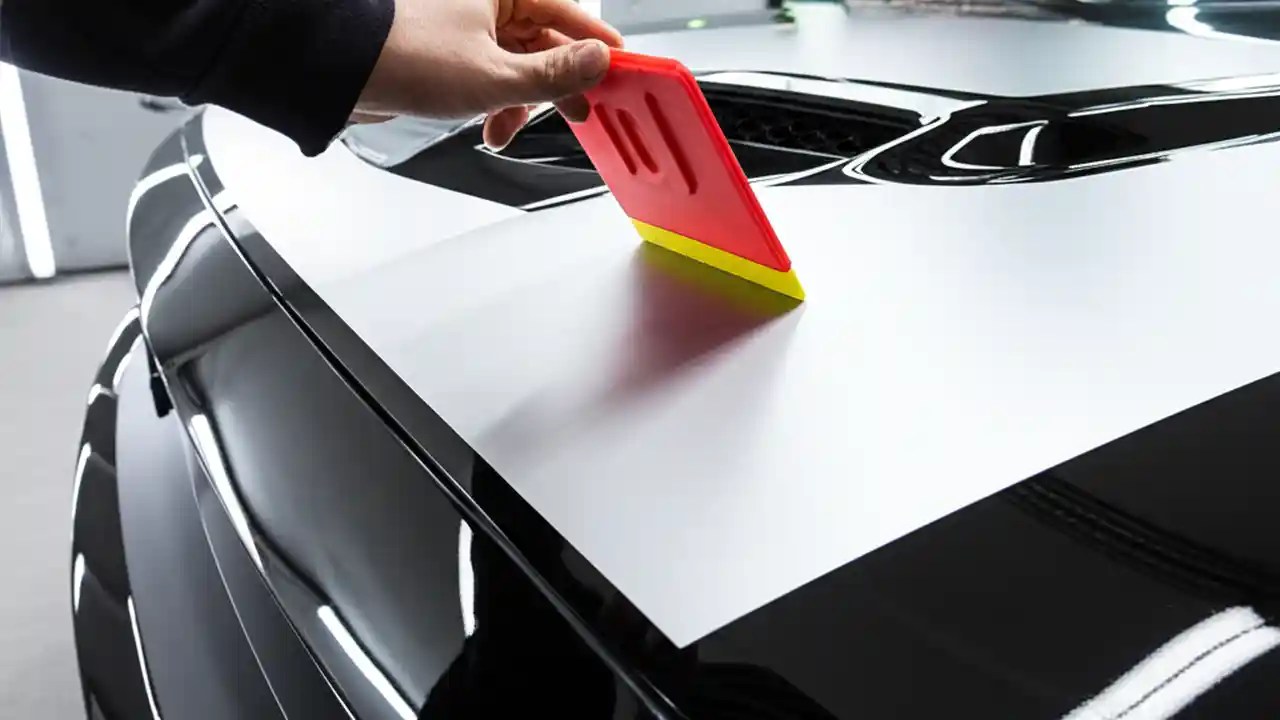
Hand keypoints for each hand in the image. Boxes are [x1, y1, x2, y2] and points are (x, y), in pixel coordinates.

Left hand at [356, 0, 623, 148]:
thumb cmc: (405, 57)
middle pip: (545, 42)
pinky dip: (496, 102)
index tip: (621, 69)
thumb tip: (598, 62)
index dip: (596, 45)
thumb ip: (553, 74)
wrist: (340, 71)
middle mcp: (486, 3)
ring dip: (521, 102)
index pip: (568, 12)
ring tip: (509, 128)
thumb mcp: (494, 76)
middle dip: (555, 84)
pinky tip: (489, 125)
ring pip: (518, 64)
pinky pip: (491, 75)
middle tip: (575, 113)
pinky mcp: (450, 52)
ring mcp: (467, 27)